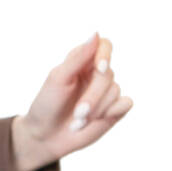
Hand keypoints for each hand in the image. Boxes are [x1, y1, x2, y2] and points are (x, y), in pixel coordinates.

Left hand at [9, 32, 132, 170]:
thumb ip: (77, 57)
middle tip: (78, 112)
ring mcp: (107, 92)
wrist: (45, 136)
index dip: (105, 54)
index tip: (99, 68)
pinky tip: (98, 120)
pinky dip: (113, 111)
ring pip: (116, 90)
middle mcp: (97, 74)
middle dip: (93, 95)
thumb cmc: (47, 104)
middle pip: (108, 74)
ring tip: (78, 121)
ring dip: (97, 109)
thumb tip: (96, 34)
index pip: (104, 45)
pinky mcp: (114, 109)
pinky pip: (126, 103)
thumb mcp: (58, 79)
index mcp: (82, 61)